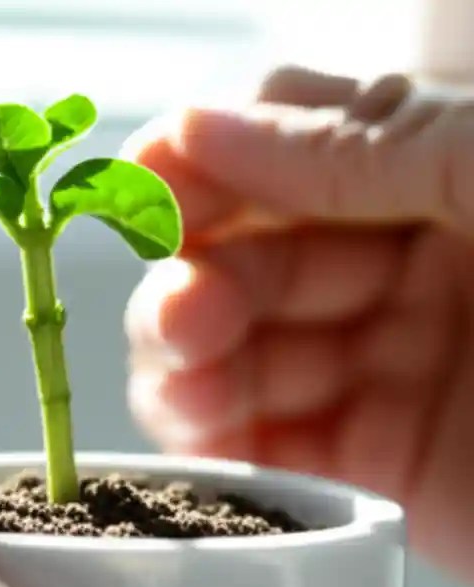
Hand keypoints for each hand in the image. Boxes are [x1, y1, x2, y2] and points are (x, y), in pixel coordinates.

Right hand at [122, 65, 473, 582]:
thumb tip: (201, 124)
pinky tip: (203, 431)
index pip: (286, 145)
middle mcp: (412, 258)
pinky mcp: (389, 462)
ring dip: (189, 359)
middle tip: (183, 303)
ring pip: (243, 347)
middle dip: (195, 273)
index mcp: (447, 167)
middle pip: (249, 253)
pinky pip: (275, 442)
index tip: (143, 186)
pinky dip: (220, 440)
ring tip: (189, 372)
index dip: (204, 162)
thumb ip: (356, 147)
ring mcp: (396, 360)